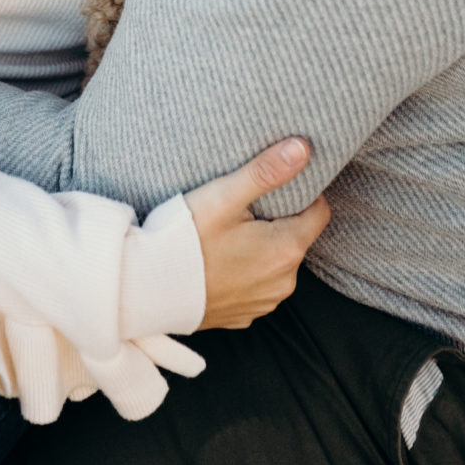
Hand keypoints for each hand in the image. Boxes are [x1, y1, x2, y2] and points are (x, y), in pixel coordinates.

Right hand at [184, 138, 330, 329]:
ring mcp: (264, 303)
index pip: (319, 211)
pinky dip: (246, 271)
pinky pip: (257, 286)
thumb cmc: (184, 240)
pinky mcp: (244, 316)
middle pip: (297, 237)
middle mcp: (284, 282)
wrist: (145, 290)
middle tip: (243, 205)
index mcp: (286, 249)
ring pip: (277, 263)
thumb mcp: (223, 196)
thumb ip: (266, 171)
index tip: (276, 184)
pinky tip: (219, 259)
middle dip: (279, 219)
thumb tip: (303, 148)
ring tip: (228, 231)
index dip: (303, 192)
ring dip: (263, 247)